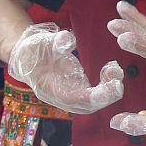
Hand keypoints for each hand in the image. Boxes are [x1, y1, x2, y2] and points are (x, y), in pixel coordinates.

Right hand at [8, 23, 123, 113]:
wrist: (27, 56)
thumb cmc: (32, 50)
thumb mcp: (41, 42)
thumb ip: (56, 42)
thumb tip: (68, 39)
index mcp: (49, 89)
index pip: (73, 100)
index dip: (92, 97)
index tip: (108, 88)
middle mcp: (62, 97)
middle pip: (88, 105)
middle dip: (106, 96)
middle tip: (118, 80)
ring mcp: (72, 94)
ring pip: (95, 101)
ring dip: (110, 90)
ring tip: (115, 69)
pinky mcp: (79, 88)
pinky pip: (97, 92)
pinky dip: (108, 83)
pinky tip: (112, 68)